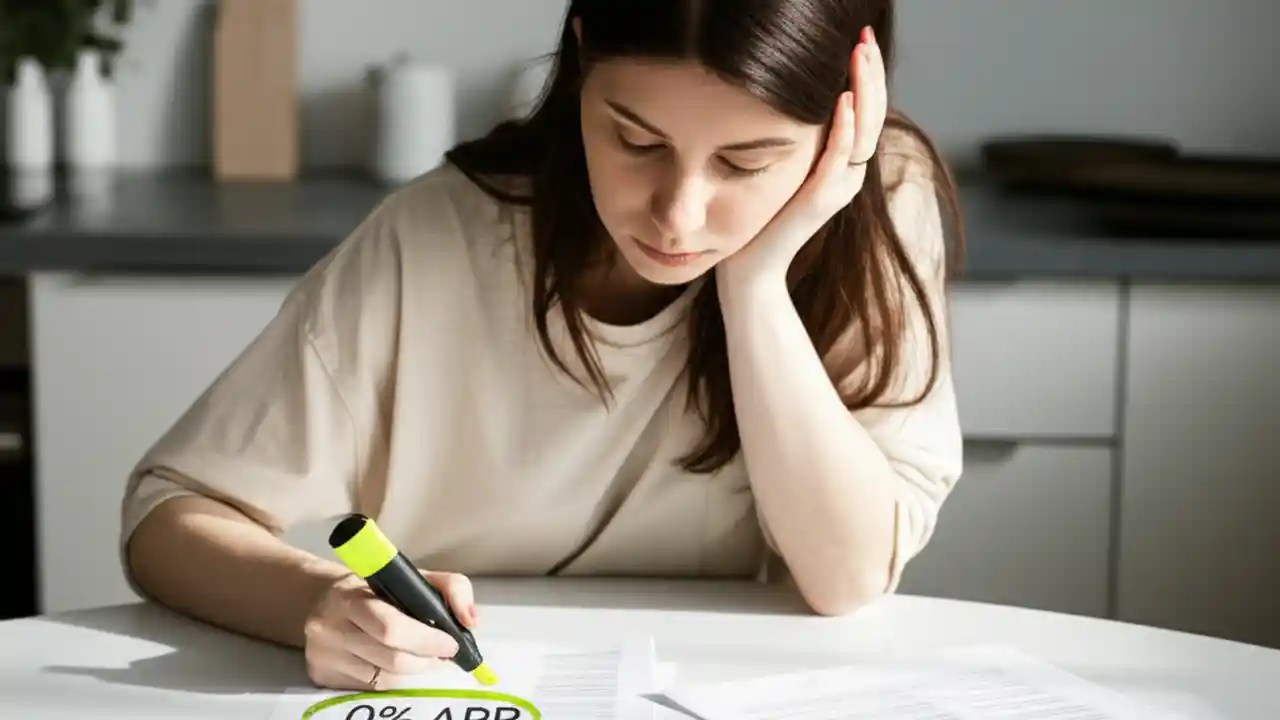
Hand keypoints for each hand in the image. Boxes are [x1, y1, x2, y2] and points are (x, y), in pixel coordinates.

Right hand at [303, 570, 477, 689]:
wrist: (319, 599)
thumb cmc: (374, 589)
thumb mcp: (413, 576)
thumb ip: (450, 588)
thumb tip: (470, 620)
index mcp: (351, 596)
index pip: (392, 628)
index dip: (427, 640)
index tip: (452, 643)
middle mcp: (331, 628)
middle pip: (393, 658)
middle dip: (428, 658)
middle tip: (444, 652)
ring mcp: (324, 655)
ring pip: (386, 677)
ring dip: (415, 670)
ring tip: (425, 655)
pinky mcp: (322, 676)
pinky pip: (372, 687)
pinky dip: (394, 678)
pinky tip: (397, 662)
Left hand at [718, 26, 887, 288]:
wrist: (749, 268)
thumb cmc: (761, 217)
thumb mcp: (788, 166)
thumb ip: (803, 140)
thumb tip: (803, 98)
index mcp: (843, 165)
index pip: (867, 111)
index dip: (868, 76)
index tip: (860, 40)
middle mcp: (847, 175)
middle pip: (873, 116)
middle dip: (871, 74)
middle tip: (864, 38)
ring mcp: (836, 189)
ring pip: (863, 133)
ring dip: (863, 92)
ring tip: (859, 57)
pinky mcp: (818, 201)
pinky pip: (837, 160)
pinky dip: (843, 130)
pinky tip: (842, 100)